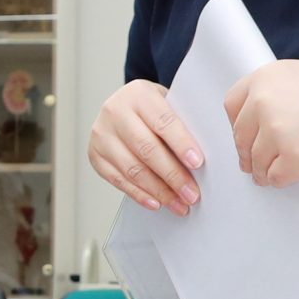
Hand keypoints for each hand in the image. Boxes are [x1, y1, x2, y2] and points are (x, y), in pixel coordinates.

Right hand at [88, 80, 204, 212]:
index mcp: (138, 95)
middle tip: (192, 194)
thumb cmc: (153, 108)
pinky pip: (118, 180)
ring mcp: (102, 135)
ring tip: (179, 204)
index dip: (181, 144)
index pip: (163, 121)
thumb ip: (182, 123)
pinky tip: (157, 202)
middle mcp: (115, 112)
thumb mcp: (168, 103)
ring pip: (132, 169)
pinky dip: (139, 194)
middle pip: (146, 149)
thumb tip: (202, 159)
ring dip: (159, 191)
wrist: (122, 105)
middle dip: (173, 175)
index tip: (198, 163)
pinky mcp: (95, 155)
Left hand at [224, 61, 298, 187]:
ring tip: (273, 172)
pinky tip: (288, 177)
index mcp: (266, 78)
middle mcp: (265, 102)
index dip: (239, 125)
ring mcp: (277, 132)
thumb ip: (277, 94)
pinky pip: (273, 177)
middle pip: (241, 137)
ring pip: (255, 161)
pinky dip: (279, 180)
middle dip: (248, 152)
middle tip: (255, 162)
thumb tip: (258, 123)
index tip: (247, 135)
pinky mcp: (293, 158)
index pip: (232, 106)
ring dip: (262, 170)